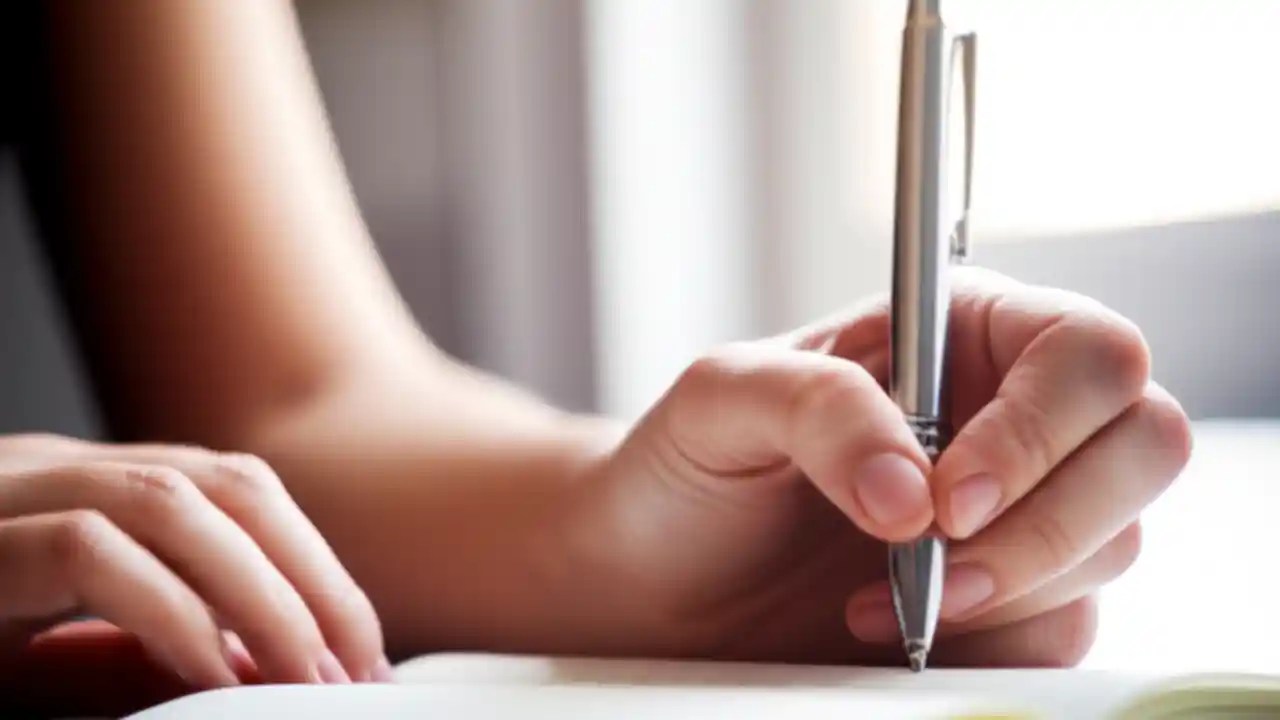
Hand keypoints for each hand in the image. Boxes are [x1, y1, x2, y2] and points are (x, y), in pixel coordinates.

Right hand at [0, 435, 389, 715]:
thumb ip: (138, 655)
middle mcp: (50, 473)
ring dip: (263, 594)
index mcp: (82, 488)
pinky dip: (171, 612)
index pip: (233, 493)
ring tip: (308, 675)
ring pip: (171, 503)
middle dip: (313, 577)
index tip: (361, 649)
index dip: (313, 566)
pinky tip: (212, 673)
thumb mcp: (49, 661)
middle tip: (362, 666)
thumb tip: (259, 672)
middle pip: (226, 486)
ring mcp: (6, 496)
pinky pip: (87, 552)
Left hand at [569, 268, 1190, 665]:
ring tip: (878, 601)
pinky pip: (1066, 629)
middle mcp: (1011, 414)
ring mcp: (1023, 510)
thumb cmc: (690, 464)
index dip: (1041, 428)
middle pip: (1145, 443)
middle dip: (1051, 519)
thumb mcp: (723, 399)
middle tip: (935, 560)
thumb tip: (913, 491)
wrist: (663, 576)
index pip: (1086, 352)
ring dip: (1007, 588)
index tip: (947, 500)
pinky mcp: (1014, 598)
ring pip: (1114, 545)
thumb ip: (818, 409)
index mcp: (962, 332)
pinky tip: (891, 631)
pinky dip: (989, 642)